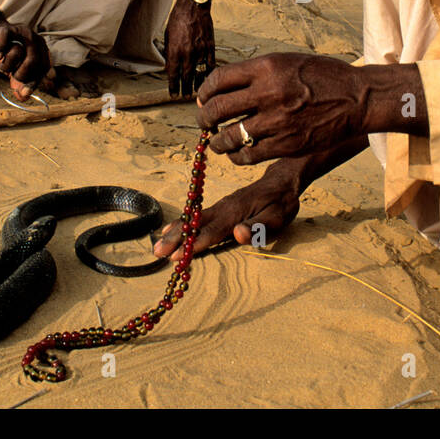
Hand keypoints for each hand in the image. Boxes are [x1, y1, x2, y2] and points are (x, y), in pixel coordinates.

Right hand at [0, 18, 51, 100]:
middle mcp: (32, 38)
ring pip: (17, 52)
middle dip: (22, 75)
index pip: (43, 67)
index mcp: (40, 47)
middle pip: (34, 60)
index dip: (34, 81)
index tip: (24, 93)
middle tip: (12, 79)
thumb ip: (20, 82)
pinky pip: (3, 40)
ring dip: (6, 65)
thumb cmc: (5, 53)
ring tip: (0, 65)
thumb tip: (23, 97)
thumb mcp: (14, 69)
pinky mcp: (2, 29)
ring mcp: (18, 31)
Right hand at [153, 160, 301, 259]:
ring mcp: (220, 206)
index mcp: (235, 212)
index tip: (177, 255)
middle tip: (157, 252)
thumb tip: (238, 234)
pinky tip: (170, 229)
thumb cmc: (280, 205)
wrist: (281, 183)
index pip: (211, 231)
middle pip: (195, 224)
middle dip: (175, 238)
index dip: (194, 243)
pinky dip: (182, 223)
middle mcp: (223, 207)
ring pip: (193, 219)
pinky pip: (197, 216)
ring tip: (157, 244)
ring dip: (174, 232)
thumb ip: (258, 227)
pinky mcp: (220, 207)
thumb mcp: (276, 218)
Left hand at [164, 0, 214, 97]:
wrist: (193, 6)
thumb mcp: (168, 36)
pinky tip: (207, 80)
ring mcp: (200, 50)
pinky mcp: (210, 47)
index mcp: (174, 51)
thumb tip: (170, 68)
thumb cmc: (177, 19)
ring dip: (197, 84)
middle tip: (184, 97)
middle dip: (184, 89)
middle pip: (186, 77)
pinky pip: (210, 64)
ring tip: (195, 93)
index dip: (173, 87)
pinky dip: (208, 73)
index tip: (173, 95)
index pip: (173, 75)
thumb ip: (169, 53)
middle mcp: (187, 53)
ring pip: (199, 73)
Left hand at [196, 53, 369, 164]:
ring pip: (229, 136)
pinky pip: (249, 155)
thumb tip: (224, 88)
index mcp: (267, 67)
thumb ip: (257, 73)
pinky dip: (237, 156)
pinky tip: (238, 154)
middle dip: (204, 118)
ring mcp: (277, 120)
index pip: (218, 79)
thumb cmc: (323, 77)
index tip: (204, 99)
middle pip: (217, 108)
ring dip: (217, 142)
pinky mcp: (287, 144)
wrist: (358, 98)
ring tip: (218, 142)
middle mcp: (268, 92)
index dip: (204, 92)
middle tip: (205, 123)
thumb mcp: (287, 62)